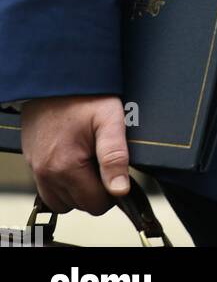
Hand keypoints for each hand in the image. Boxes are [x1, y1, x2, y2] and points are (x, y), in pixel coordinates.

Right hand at [21, 95, 129, 215]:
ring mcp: (36, 169)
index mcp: (66, 166)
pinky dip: (62, 182)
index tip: (116, 169)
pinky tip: (74, 159)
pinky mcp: (32, 162)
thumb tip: (120, 190)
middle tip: (102, 159)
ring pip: (62, 201)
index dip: (112, 190)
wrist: (54, 77)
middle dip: (96, 189)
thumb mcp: (109, 118)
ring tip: (88, 161)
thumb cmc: (83, 94)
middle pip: (79, 204)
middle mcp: (47, 173)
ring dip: (77, 189)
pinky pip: (48, 188)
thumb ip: (115, 156)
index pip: (96, 204)